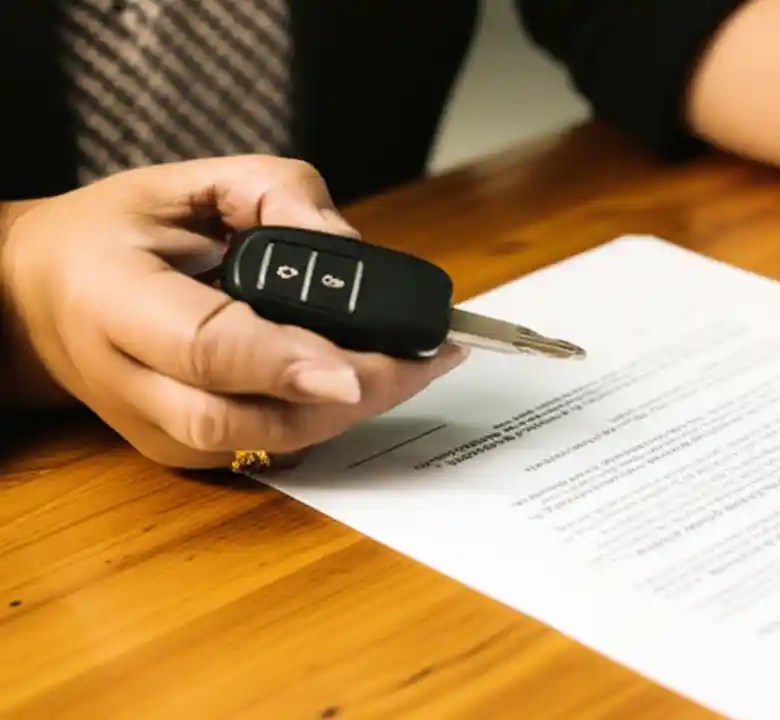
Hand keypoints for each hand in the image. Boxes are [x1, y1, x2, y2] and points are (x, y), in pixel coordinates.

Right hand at [0, 156, 467, 468]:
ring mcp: (153, 430)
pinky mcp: (181, 454)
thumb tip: (347, 245)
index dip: (282, 362)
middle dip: (346, 394)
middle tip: (424, 360)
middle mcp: (126, 380)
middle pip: (241, 416)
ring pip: (264, 444)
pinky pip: (270, 448)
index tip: (353, 368)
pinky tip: (378, 381)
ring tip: (421, 365)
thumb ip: (272, 194)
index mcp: (112, 298)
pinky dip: (330, 419)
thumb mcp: (187, 182)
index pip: (204, 346)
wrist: (44, 296)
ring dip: (354, 411)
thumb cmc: (117, 234)